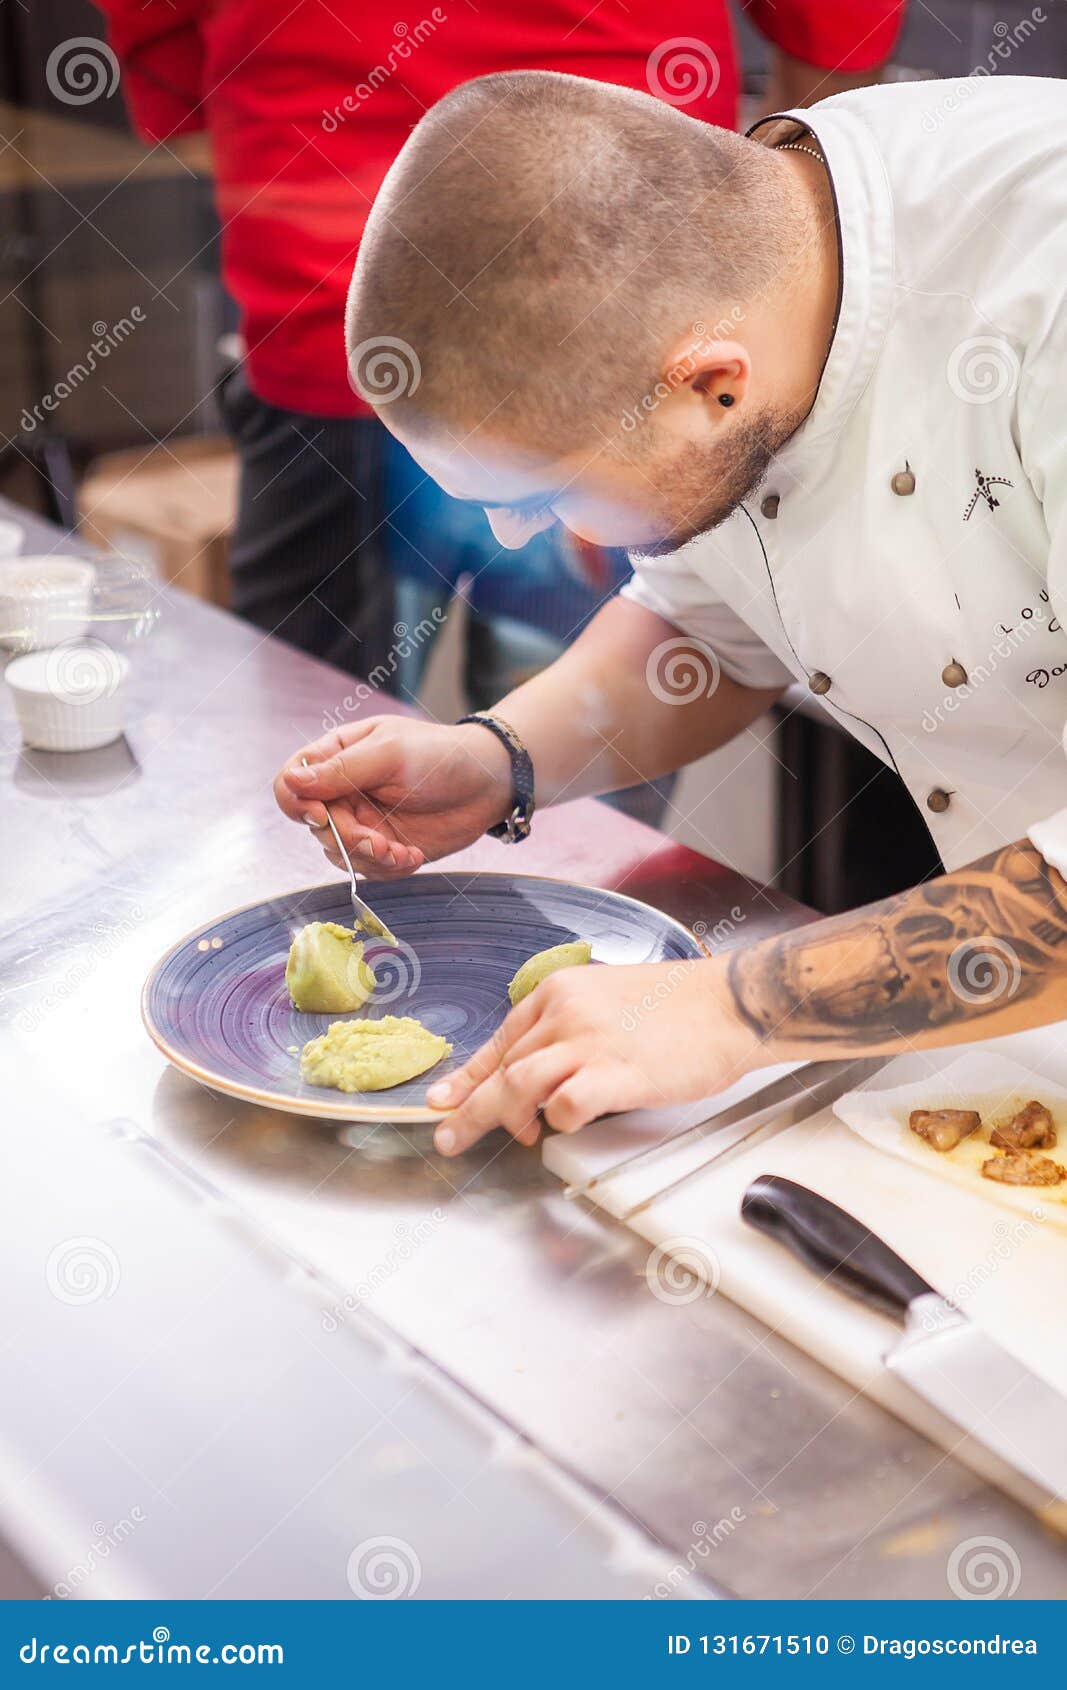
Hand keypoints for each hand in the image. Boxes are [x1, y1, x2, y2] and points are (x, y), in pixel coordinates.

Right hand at [274, 717, 511, 877]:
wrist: (489, 784)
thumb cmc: (441, 755)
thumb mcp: (391, 754)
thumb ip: (342, 769)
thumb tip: (293, 782)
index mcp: (338, 756)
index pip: (292, 781)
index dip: (297, 803)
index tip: (322, 815)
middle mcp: (344, 790)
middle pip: (315, 826)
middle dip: (346, 839)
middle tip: (379, 842)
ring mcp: (363, 820)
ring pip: (338, 854)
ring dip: (368, 859)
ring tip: (401, 852)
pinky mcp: (385, 847)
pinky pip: (368, 869)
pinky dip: (388, 869)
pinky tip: (413, 857)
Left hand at [425, 954, 761, 1154]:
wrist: (730, 1003)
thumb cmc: (681, 1006)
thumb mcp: (608, 998)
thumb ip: (570, 1027)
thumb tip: (541, 1070)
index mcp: (560, 992)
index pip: (500, 1040)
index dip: (468, 1076)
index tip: (444, 1099)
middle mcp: (565, 1013)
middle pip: (503, 1068)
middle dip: (473, 1109)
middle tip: (452, 1136)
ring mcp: (587, 1043)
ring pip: (518, 1087)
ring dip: (507, 1120)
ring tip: (518, 1140)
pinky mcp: (614, 1073)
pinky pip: (566, 1107)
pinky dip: (561, 1122)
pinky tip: (573, 1124)